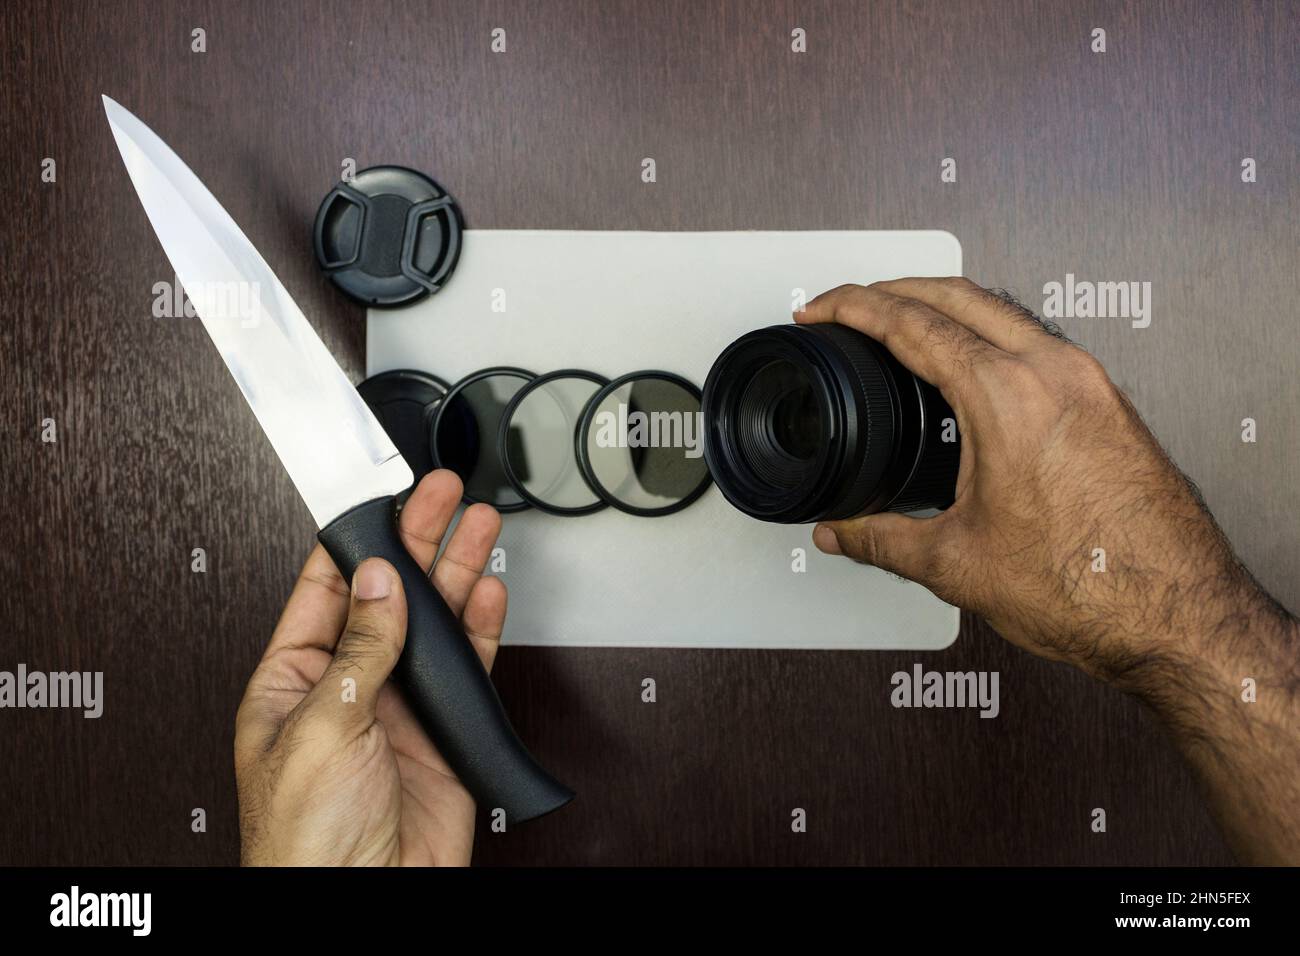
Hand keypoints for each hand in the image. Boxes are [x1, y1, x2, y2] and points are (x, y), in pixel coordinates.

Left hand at [234, 470, 506, 865]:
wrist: (365, 902)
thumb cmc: (304, 842)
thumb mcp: (322, 727)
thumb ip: (359, 649)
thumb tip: (378, 584)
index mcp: (293, 681)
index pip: (326, 590)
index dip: (358, 540)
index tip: (385, 499)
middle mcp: (348, 687)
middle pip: (388, 594)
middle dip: (417, 539)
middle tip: (442, 493)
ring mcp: (399, 708)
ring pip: (434, 623)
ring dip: (456, 572)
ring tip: (477, 524)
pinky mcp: (444, 732)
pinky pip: (467, 667)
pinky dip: (481, 626)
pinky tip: (487, 590)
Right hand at [800, 278, 1279, 684]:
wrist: (1177, 614)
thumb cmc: (1092, 586)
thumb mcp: (956, 562)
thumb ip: (882, 539)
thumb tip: (844, 531)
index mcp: (1007, 396)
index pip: (912, 323)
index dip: (853, 307)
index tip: (822, 306)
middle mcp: (1055, 373)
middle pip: (958, 294)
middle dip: (895, 288)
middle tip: (853, 303)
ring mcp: (1089, 382)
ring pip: (1003, 311)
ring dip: (946, 306)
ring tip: (906, 326)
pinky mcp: (1108, 402)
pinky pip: (1036, 341)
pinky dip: (989, 335)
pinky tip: (972, 368)